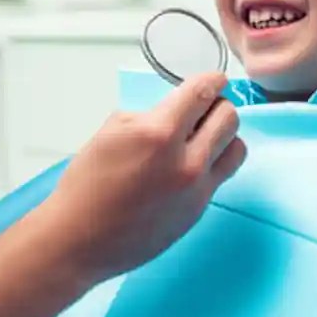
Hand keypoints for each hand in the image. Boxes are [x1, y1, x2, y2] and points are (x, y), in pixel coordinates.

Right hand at [40, 71, 245, 284]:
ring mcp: (196, 189)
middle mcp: (185, 161)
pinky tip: (191, 163)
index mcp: (158, 133)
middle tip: (204, 107)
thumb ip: (148, 116)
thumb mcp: (112, 132)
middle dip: (217, 105)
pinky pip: (221, 175)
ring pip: (236, 147)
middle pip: (229, 117)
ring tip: (203, 136)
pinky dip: (212, 162)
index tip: (214, 79)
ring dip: (223, 135)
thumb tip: (172, 112)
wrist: (80, 237)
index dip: (211, 80)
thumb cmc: (87, 186)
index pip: (202, 93)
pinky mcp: (198, 210)